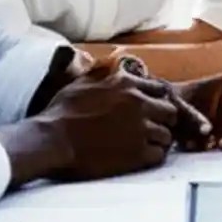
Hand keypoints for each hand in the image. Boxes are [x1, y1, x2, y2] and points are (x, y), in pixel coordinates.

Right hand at [37, 62, 179, 180]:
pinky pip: (159, 155)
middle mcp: (139, 103)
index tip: (148, 110)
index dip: (156, 100)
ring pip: (167, 134)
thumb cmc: (60, 113)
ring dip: (158, 140)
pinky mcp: (137, 153)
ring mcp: (140, 128)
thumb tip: (112, 64)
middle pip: (170, 111)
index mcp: (126, 84)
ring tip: (143, 145)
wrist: (50, 141)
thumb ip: (103, 74)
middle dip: (163, 120)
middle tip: (150, 129)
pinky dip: (152, 156)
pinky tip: (139, 157)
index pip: (160, 89)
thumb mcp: (81, 83)